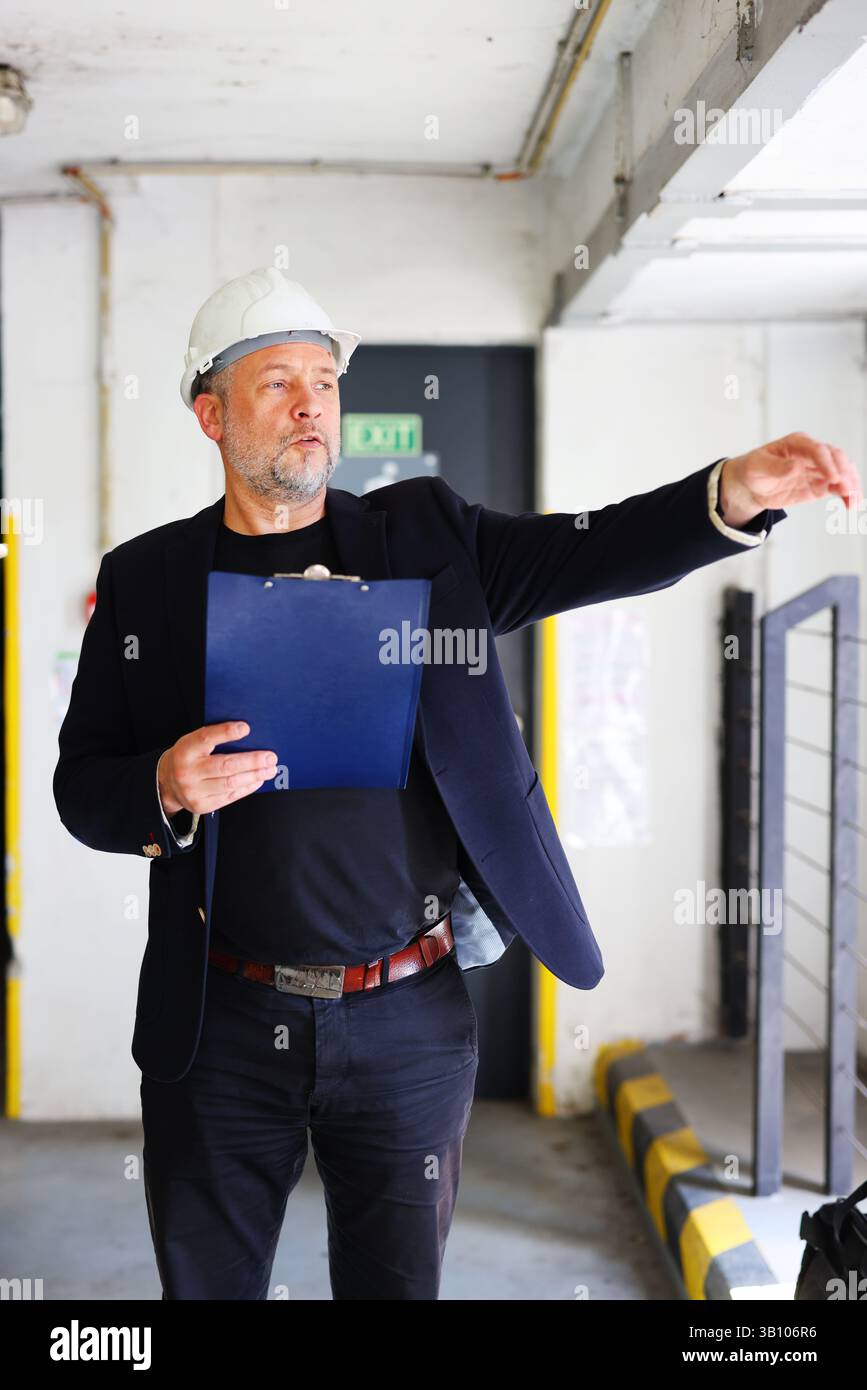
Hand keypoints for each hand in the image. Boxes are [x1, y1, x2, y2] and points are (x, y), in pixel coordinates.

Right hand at [157, 721, 277, 815]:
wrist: (167, 783)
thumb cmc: (187, 758)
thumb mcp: (192, 743)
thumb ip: (213, 738)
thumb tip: (246, 733)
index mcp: (185, 750)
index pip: (206, 738)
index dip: (225, 733)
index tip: (245, 728)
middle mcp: (188, 772)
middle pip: (225, 766)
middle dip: (251, 761)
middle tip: (270, 757)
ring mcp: (194, 791)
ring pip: (230, 783)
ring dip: (254, 776)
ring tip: (269, 769)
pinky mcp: (202, 805)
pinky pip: (230, 797)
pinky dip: (247, 787)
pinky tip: (258, 780)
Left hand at [720, 433, 862, 527]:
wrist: (752, 485)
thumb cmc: (754, 470)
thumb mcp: (757, 467)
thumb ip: (776, 466)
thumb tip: (796, 466)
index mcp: (798, 443)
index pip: (818, 449)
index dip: (827, 463)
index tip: (833, 478)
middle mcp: (813, 453)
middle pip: (836, 458)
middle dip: (844, 472)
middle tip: (845, 490)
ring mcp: (820, 468)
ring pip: (843, 471)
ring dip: (851, 484)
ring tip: (852, 502)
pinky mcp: (822, 484)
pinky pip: (840, 487)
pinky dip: (848, 495)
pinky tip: (851, 505)